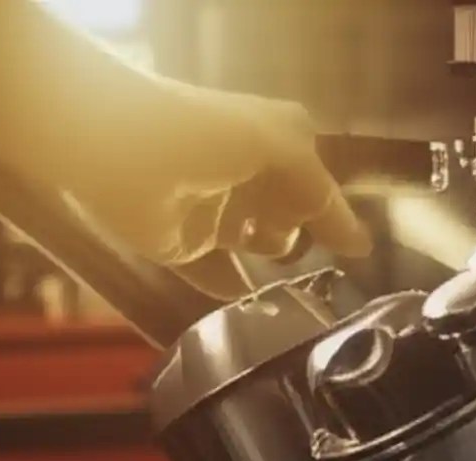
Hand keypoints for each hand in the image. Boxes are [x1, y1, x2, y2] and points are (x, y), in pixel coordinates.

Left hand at [67, 80, 370, 296]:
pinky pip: (218, 277)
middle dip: (304, 236)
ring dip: (274, 266)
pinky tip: (259, 310)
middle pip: (292, 217)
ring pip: (259, 246)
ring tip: (298, 295)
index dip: (334, 213)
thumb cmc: (206, 133)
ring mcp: (218, 211)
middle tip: (325, 269)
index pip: (319, 184)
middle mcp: (250, 176)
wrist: (114, 145)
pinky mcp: (184, 245)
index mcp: (277, 141)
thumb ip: (324, 199)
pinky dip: (234, 290)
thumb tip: (361, 247)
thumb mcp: (284, 149)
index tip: (356, 251)